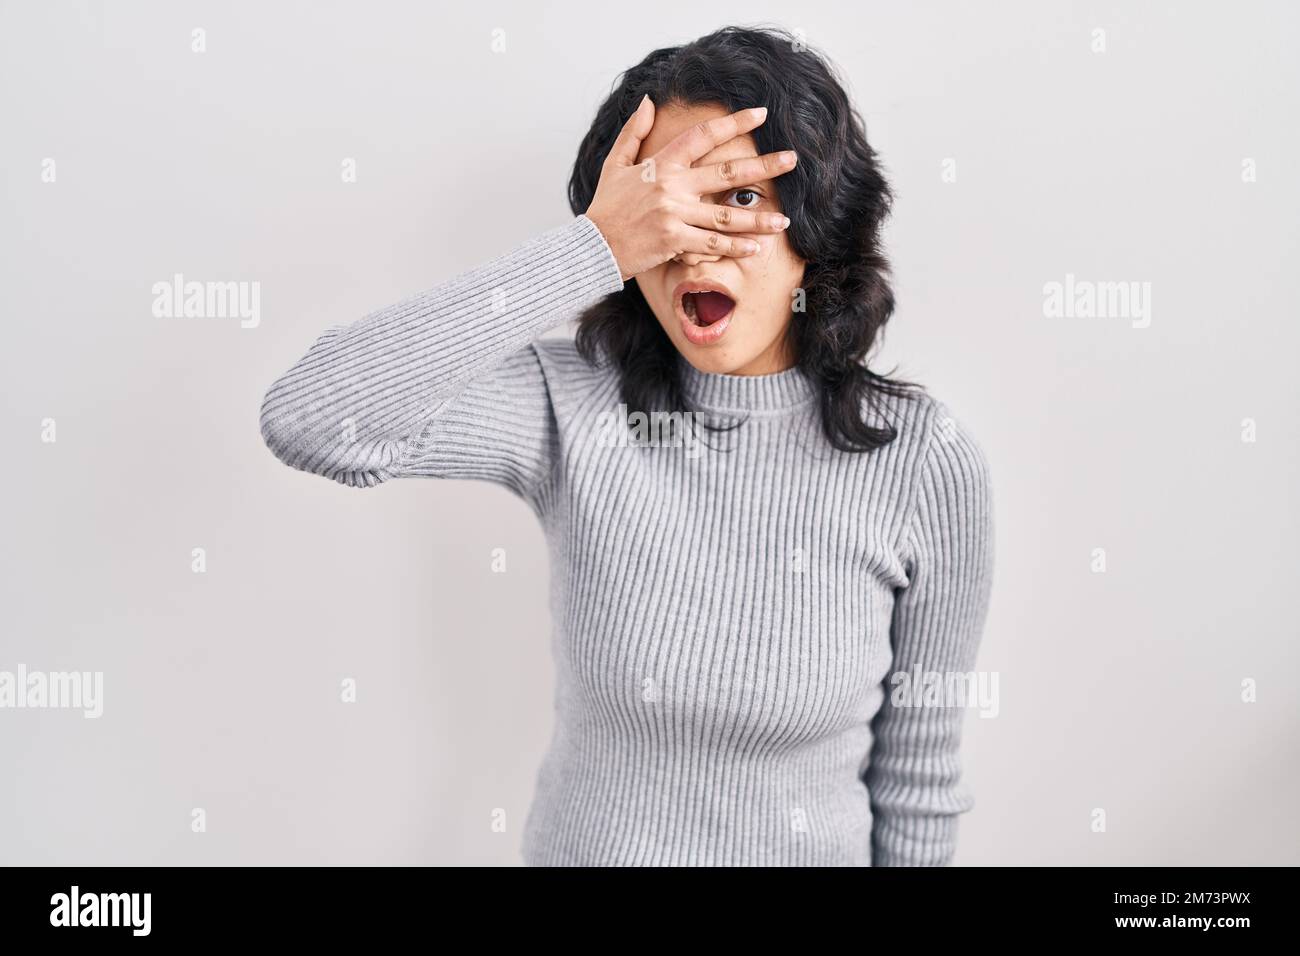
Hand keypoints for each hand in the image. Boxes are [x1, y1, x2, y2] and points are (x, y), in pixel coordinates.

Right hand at [583, 97, 797, 281]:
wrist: (591, 247)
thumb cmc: (605, 207)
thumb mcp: (615, 164)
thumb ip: (633, 132)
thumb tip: (647, 101)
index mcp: (662, 165)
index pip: (703, 136)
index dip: (734, 123)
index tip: (760, 114)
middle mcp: (672, 187)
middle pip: (727, 173)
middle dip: (763, 165)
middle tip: (792, 160)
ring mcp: (674, 214)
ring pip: (725, 217)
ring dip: (757, 219)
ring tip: (784, 221)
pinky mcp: (673, 241)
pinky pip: (712, 246)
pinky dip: (735, 248)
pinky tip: (756, 248)